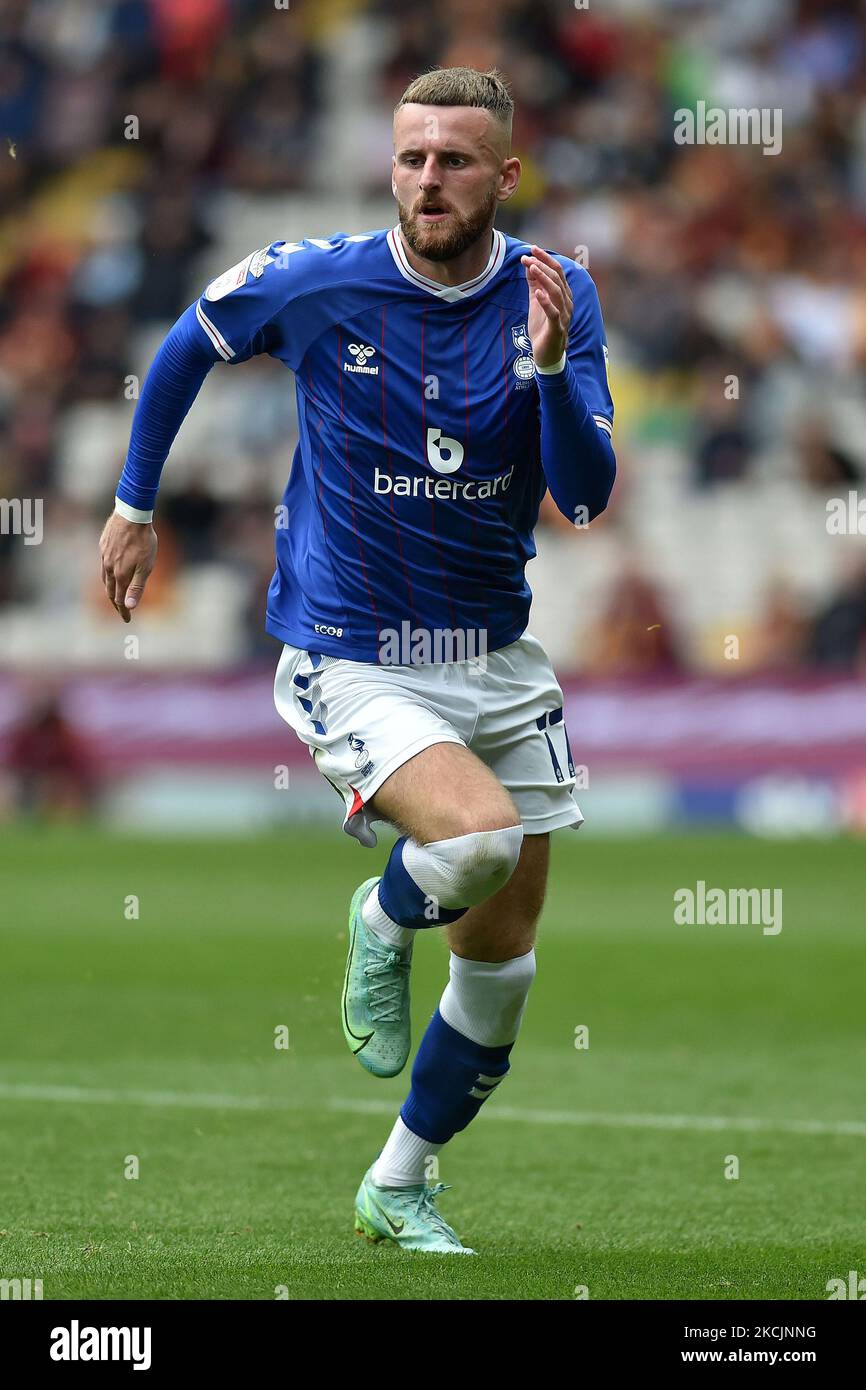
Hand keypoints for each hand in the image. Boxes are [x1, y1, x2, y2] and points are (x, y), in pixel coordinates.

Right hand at [99, 512, 156, 622]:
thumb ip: (137, 587)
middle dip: (116, 602)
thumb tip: (129, 607)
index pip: (120, 600)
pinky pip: (104, 562)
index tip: (127, 619)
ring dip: (110, 587)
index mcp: (120, 575)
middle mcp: (109, 567)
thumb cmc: (143, 541)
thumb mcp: (145, 567)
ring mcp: (104, 555)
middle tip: (121, 610)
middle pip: (110, 590)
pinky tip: (112, 569)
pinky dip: (108, 571)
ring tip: (116, 593)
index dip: (124, 611)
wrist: (132, 515)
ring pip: (105, 577)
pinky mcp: (103, 544)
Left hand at [520, 244, 572, 369]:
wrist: (547, 355)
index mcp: (563, 295)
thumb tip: (528, 264)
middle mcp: (567, 303)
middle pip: (557, 278)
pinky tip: (537, 293)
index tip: (532, 248)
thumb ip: (534, 284)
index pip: (557, 271)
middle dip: (542, 264)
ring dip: (543, 278)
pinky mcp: (557, 329)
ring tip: (531, 267)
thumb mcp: (536, 302)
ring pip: (557, 292)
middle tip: (528, 256)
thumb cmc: (543, 327)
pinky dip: (546, 302)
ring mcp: (564, 316)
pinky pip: (554, 313)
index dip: (545, 259)